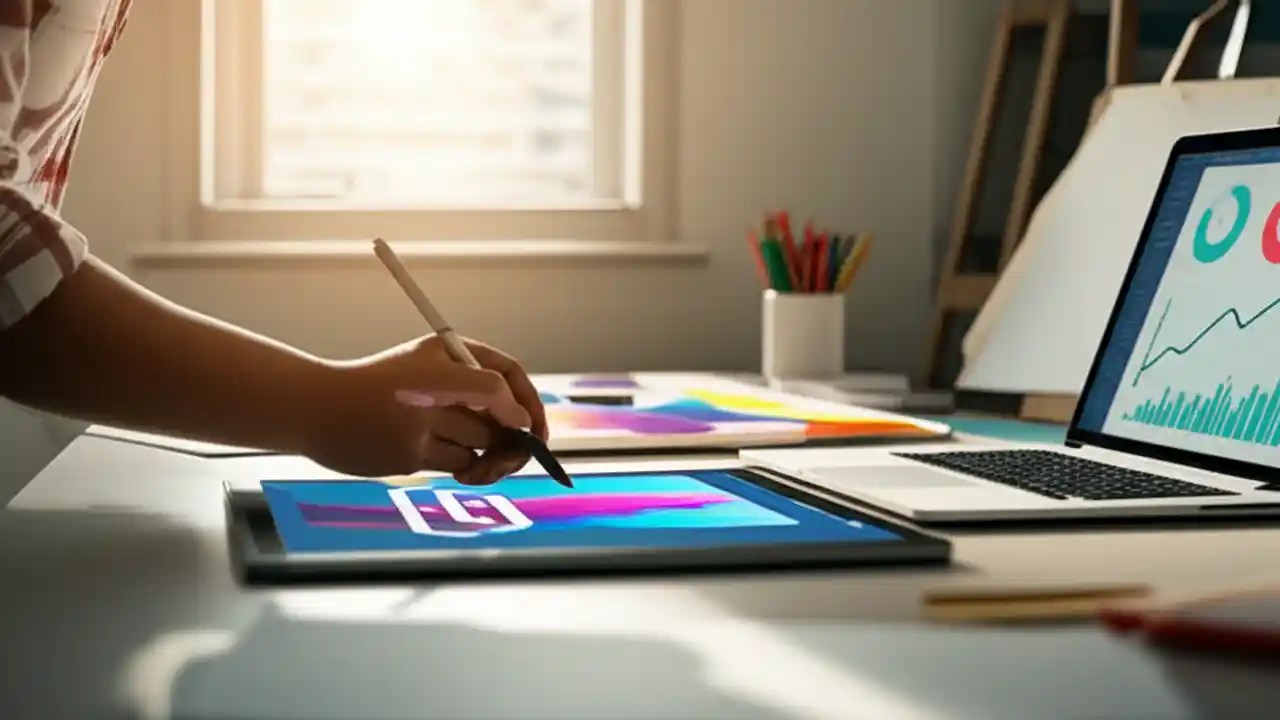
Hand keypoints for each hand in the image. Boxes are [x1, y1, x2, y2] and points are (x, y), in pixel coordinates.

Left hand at [301, 335, 547, 483]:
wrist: (324, 417)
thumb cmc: (380, 389)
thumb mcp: (442, 380)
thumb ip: (491, 394)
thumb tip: (523, 421)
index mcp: (460, 360)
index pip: (511, 376)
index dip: (530, 402)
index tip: (537, 433)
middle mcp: (456, 389)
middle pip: (506, 414)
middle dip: (513, 438)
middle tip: (510, 460)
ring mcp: (443, 421)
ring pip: (489, 442)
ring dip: (494, 459)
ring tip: (481, 471)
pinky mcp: (429, 450)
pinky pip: (468, 461)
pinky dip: (474, 471)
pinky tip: (466, 475)